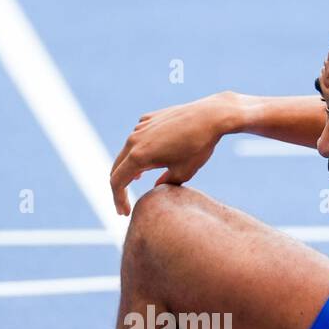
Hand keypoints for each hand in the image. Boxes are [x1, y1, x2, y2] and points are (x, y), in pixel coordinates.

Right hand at [110, 94, 229, 214]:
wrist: (210, 116)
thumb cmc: (198, 147)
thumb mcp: (182, 174)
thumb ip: (164, 185)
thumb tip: (155, 189)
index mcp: (138, 156)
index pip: (117, 182)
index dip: (118, 200)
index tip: (124, 213)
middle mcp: (134, 139)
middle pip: (117, 167)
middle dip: (120, 187)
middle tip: (126, 204)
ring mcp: (140, 126)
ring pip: (127, 151)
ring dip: (129, 167)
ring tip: (137, 180)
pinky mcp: (148, 119)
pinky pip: (137, 138)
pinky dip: (138, 151)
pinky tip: (150, 157)